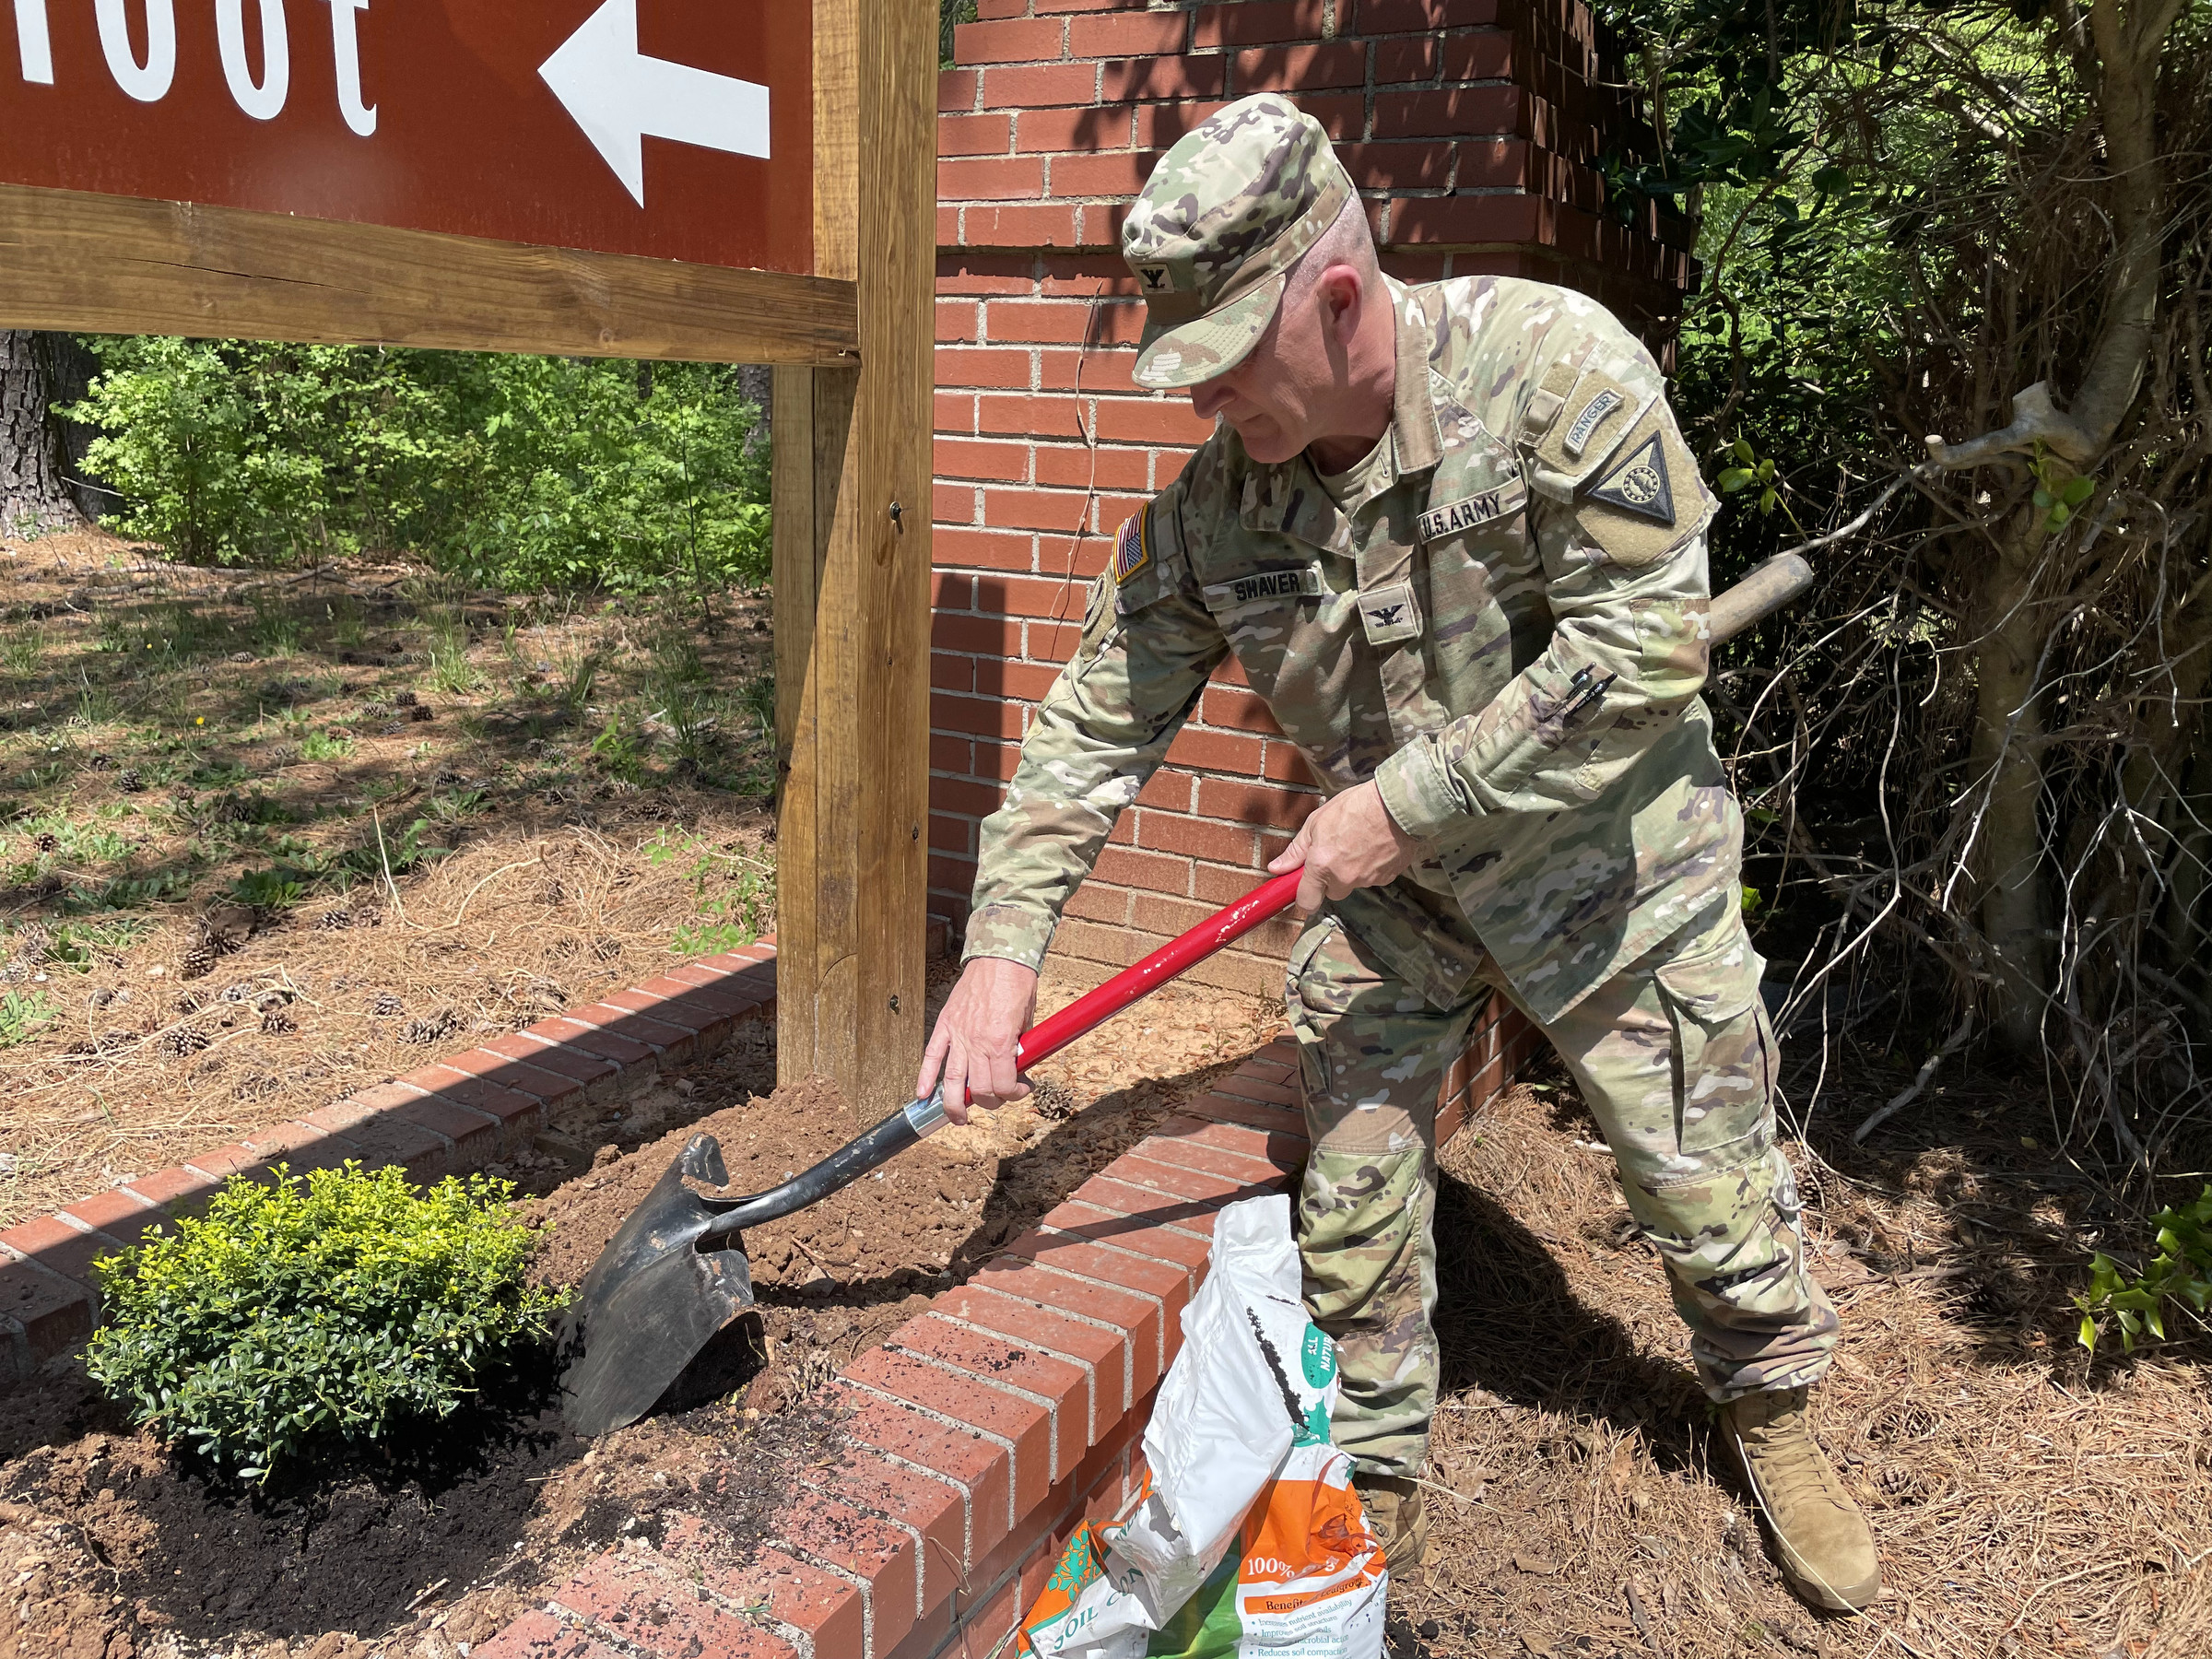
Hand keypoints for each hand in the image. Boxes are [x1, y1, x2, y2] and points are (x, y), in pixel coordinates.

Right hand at [915, 957, 1039, 1124]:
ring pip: (951, 1080)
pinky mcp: (945, 1025)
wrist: (1000, 955)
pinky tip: (922, 1095)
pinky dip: (925, 1077)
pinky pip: (932, 1057)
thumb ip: (1020, 1046)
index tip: (1020, 1089)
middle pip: (979, 1089)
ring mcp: (958, 1035)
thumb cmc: (1018, 983)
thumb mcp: (1028, 1020)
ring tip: (957, 1118)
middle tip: (996, 1099)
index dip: (1014, 1094)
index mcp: (1000, 1042)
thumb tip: (1018, 1065)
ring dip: (953, 1104)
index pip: (1003, 1085)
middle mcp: (976, 1043)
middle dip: (990, 1101)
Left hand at [1267, 780, 1423, 911]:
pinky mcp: (1388, 878)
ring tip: (1358, 842)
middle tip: (1335, 853)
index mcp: (1322, 866)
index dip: (1304, 896)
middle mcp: (1344, 878)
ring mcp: (1368, 880)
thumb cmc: (1357, 806)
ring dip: (1353, 870)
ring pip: (1354, 883)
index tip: (1303, 886)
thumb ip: (1296, 850)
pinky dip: (1372, 866)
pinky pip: (1373, 878)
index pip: (1307, 902)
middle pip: (1332, 892)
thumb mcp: (1317, 822)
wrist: (1399, 804)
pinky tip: (1374, 845)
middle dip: (1330, 878)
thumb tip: (1277, 868)